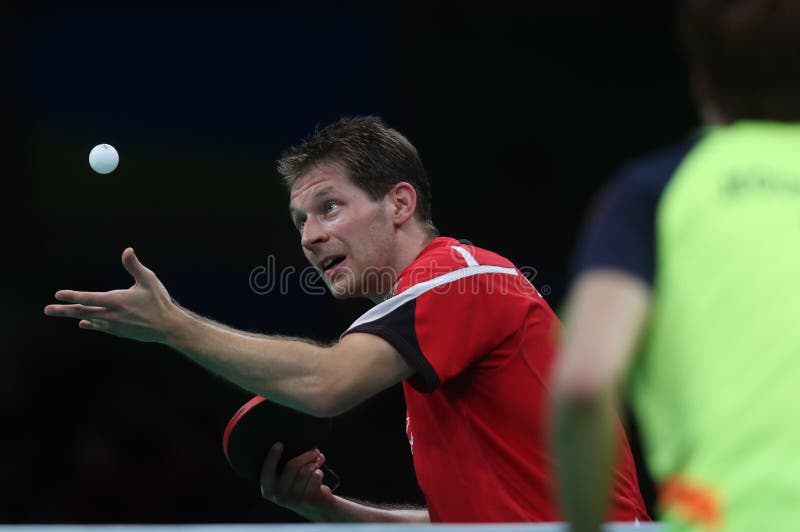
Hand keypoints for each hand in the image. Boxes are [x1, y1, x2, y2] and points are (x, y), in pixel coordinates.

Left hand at [44, 247, 178, 343]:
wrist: (167, 327)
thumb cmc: (159, 301)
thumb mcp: (149, 280)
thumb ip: (134, 266)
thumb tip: (127, 250)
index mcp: (117, 301)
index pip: (89, 298)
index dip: (73, 296)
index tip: (58, 294)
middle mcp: (112, 314)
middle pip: (83, 312)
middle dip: (64, 310)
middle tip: (47, 309)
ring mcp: (114, 325)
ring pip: (90, 319)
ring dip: (74, 315)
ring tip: (61, 313)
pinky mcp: (119, 331)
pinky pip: (100, 327)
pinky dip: (90, 324)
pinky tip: (83, 323)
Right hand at [260, 442, 335, 520]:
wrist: (315, 508)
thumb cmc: (299, 488)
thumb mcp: (287, 480)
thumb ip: (287, 467)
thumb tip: (299, 448)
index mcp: (269, 490)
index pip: (267, 471)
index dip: (272, 457)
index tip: (279, 444)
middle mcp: (279, 497)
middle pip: (293, 465)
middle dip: (306, 455)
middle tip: (315, 451)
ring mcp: (294, 499)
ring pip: (306, 470)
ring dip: (314, 464)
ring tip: (317, 464)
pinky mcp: (308, 499)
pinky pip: (316, 476)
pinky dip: (320, 472)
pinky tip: (319, 475)